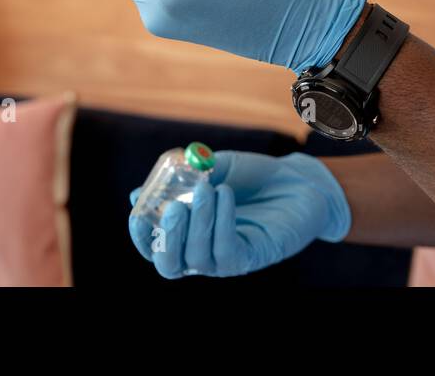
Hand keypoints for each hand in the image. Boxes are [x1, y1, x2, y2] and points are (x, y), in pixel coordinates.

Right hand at [127, 151, 350, 278]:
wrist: (298, 180)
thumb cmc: (253, 176)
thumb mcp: (213, 170)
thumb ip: (179, 181)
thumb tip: (138, 193)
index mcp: (187, 232)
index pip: (154, 246)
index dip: (140, 235)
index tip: (136, 212)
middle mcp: (201, 252)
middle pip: (169, 265)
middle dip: (166, 238)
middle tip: (173, 209)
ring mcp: (224, 259)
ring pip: (197, 256)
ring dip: (199, 220)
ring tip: (208, 187)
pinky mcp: (249, 259)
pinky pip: (226, 251)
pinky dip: (221, 222)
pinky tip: (225, 194)